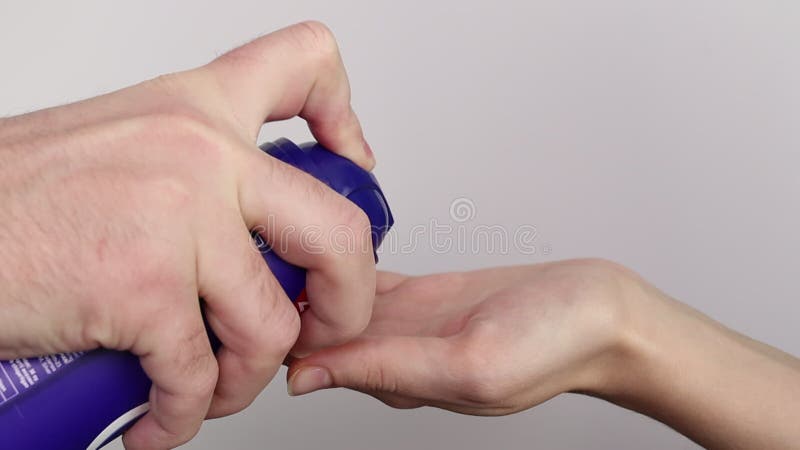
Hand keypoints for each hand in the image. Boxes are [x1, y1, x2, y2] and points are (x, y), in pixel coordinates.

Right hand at [0, 21, 375, 448]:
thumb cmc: (15, 198)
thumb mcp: (120, 149)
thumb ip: (192, 174)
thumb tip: (248, 235)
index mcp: (195, 108)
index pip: (305, 67)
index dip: (344, 119)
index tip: (350, 168)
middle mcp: (200, 152)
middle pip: (338, 227)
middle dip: (347, 299)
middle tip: (319, 325)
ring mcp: (178, 221)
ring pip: (274, 324)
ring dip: (249, 377)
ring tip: (213, 388)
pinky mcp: (143, 291)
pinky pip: (198, 377)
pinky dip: (183, 415)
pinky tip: (161, 418)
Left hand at [288, 259, 799, 448]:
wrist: (602, 312)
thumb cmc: (556, 344)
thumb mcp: (469, 363)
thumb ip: (387, 368)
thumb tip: (307, 378)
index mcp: (401, 379)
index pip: (315, 361)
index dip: (277, 329)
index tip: (250, 289)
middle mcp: (398, 354)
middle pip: (319, 331)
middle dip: (285, 299)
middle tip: (257, 249)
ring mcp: (410, 324)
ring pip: (339, 303)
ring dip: (310, 278)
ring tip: (280, 238)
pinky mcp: (427, 297)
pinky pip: (371, 284)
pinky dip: (344, 267)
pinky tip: (323, 246)